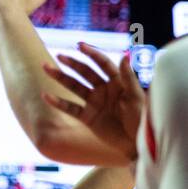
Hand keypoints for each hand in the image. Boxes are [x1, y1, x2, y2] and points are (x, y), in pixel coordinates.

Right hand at [42, 43, 144, 162]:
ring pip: (74, 86)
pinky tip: (46, 96)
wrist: (137, 143)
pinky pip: (70, 108)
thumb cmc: (142, 119)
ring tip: (46, 68)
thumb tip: (124, 55)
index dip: (92, 54)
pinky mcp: (87, 117)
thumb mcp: (136, 97)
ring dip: (60, 77)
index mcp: (117, 82)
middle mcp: (104, 90)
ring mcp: (94, 103)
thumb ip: (128, 77)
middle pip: (85, 73)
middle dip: (72, 63)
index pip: (103, 64)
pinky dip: (58, 102)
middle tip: (59, 56)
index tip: (80, 45)